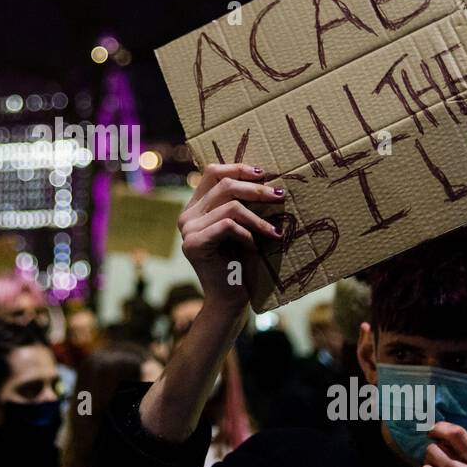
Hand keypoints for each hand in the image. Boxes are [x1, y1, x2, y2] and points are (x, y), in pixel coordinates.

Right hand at [178, 163, 282, 312]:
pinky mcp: (194, 244)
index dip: (237, 168)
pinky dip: (247, 235)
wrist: (229, 298)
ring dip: (258, 220)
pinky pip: (228, 226)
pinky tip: (254, 248)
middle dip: (256, 190)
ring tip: (274, 232)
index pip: (211, 173)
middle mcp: (187, 216)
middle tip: (280, 196)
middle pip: (224, 185)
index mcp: (195, 208)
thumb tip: (265, 176)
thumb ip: (239, 204)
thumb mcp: (240, 226)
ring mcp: (187, 230)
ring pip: (230, 207)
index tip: (263, 173)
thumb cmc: (240, 262)